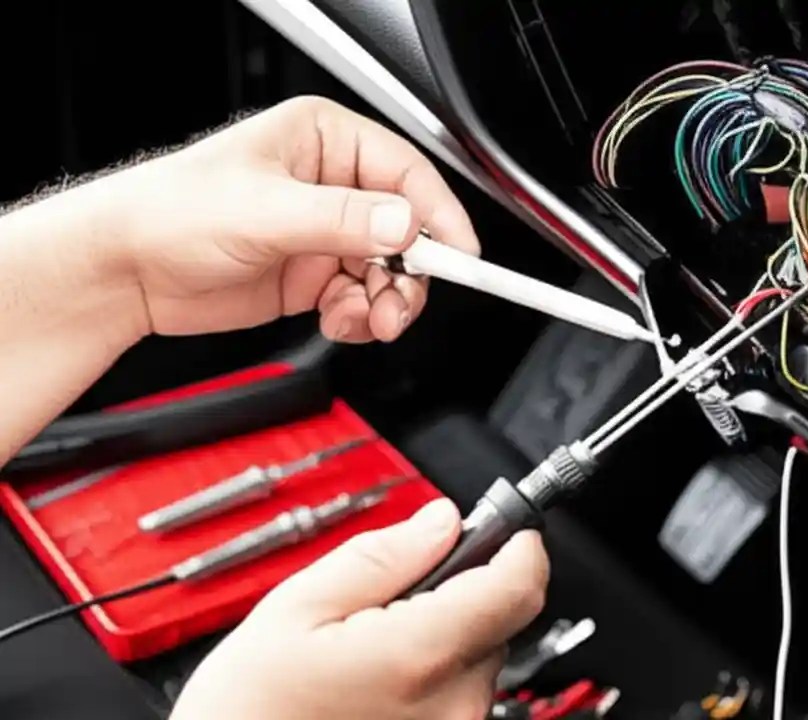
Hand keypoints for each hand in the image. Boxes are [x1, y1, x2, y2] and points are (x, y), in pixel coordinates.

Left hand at [102, 95, 479, 341]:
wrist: (125, 271)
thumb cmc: (170, 213)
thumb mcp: (265, 211)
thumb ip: (341, 220)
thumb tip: (403, 224)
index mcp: (325, 141)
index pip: (406, 174)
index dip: (439, 215)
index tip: (460, 254)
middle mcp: (332, 185)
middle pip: (408, 231)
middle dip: (411, 274)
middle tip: (400, 303)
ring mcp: (325, 233)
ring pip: (391, 272)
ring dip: (387, 303)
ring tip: (367, 320)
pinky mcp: (314, 275)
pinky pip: (364, 299)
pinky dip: (361, 318)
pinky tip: (339, 322)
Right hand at [171, 500, 548, 719]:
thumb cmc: (249, 710)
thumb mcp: (298, 608)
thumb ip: (383, 557)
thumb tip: (442, 522)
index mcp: (421, 655)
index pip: (519, 585)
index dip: (519, 546)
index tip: (509, 527)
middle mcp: (453, 702)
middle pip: (497, 618)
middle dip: (461, 591)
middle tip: (396, 593)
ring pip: (479, 655)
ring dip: (444, 635)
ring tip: (371, 646)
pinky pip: (460, 693)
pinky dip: (432, 673)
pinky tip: (379, 679)